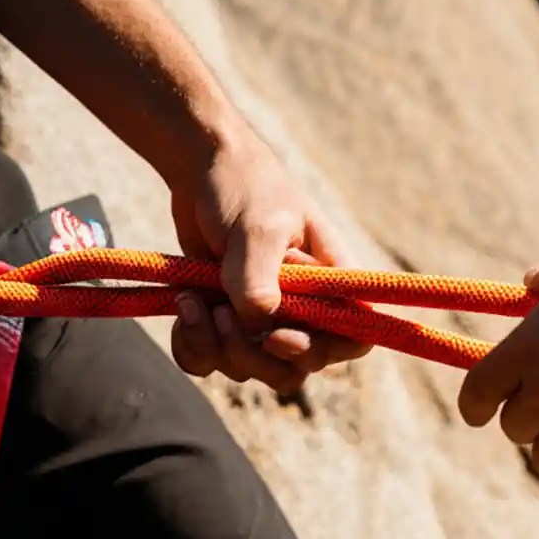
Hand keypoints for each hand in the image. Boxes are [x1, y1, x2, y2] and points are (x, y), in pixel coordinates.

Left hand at [169, 125, 369, 394]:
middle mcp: (303, 306)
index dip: (325, 351)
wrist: (199, 170)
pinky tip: (182, 307)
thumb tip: (257, 324)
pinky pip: (211, 360)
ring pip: (249, 368)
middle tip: (222, 315)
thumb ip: (260, 277)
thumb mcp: (257, 227)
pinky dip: (192, 346)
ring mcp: (262, 317)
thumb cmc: (243, 187)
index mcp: (331, 281)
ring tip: (192, 300)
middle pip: (296, 367)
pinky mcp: (225, 321)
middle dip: (253, 355)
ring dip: (214, 346)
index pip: (355, 337)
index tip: (277, 336)